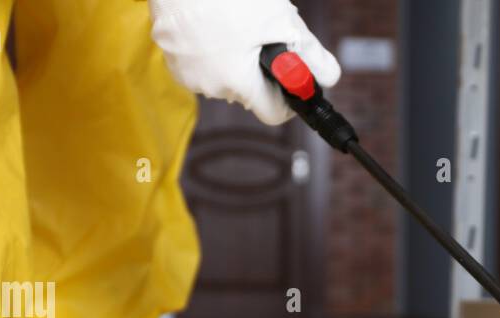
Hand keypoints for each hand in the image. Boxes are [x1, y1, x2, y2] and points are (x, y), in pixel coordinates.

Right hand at [149, 0, 341, 125]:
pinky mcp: (170, 56)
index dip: (289, 98)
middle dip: (261, 69)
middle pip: (250, 92)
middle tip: (263, 34)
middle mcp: (210, 87)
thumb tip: (329, 77)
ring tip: (235, 22)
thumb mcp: (279, 21)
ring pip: (225, 75)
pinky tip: (213, 21)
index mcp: (238, 83)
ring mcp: (186, 73)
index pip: (274, 113)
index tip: (293, 79)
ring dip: (236, 57)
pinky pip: (201, 62)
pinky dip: (212, 47)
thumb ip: (310, 55)